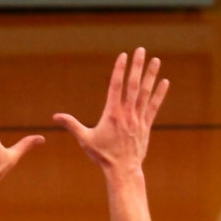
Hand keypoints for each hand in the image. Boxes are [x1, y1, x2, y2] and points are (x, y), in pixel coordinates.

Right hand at [53, 48, 167, 172]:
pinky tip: (165, 82)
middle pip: (133, 85)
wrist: (122, 170)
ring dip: (150, 75)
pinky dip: (159, 94)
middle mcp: (127, 113)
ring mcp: (138, 119)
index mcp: (112, 114)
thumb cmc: (103, 155)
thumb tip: (55, 116)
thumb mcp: (85, 139)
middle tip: (141, 50)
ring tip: (156, 60)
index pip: (116, 86)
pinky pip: (153, 106)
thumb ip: (72, 125)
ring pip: (145, 93)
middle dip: (137, 66)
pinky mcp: (146, 126)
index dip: (120, 70)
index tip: (123, 55)